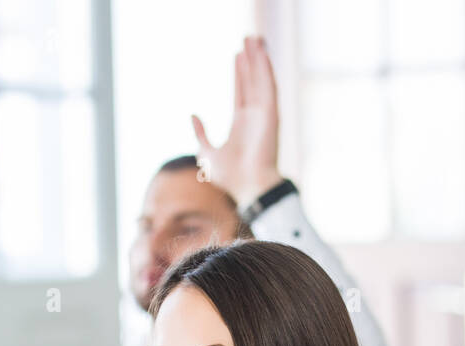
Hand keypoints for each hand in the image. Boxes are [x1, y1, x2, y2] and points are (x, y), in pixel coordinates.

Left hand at [191, 35, 284, 209]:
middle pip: (252, 81)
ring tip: (254, 38)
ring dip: (258, 59)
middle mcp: (254, 116)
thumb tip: (193, 116)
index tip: (237, 56)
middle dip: (250, 60)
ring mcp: (264, 114)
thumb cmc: (231, 177)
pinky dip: (265, 69)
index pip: (240, 92)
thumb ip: (201, 134)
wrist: (249, 188)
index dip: (239, 73)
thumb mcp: (207, 152)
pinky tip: (261, 53)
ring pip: (261, 79)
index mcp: (242, 124)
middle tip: (248, 38)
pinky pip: (268, 86)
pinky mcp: (271, 114)